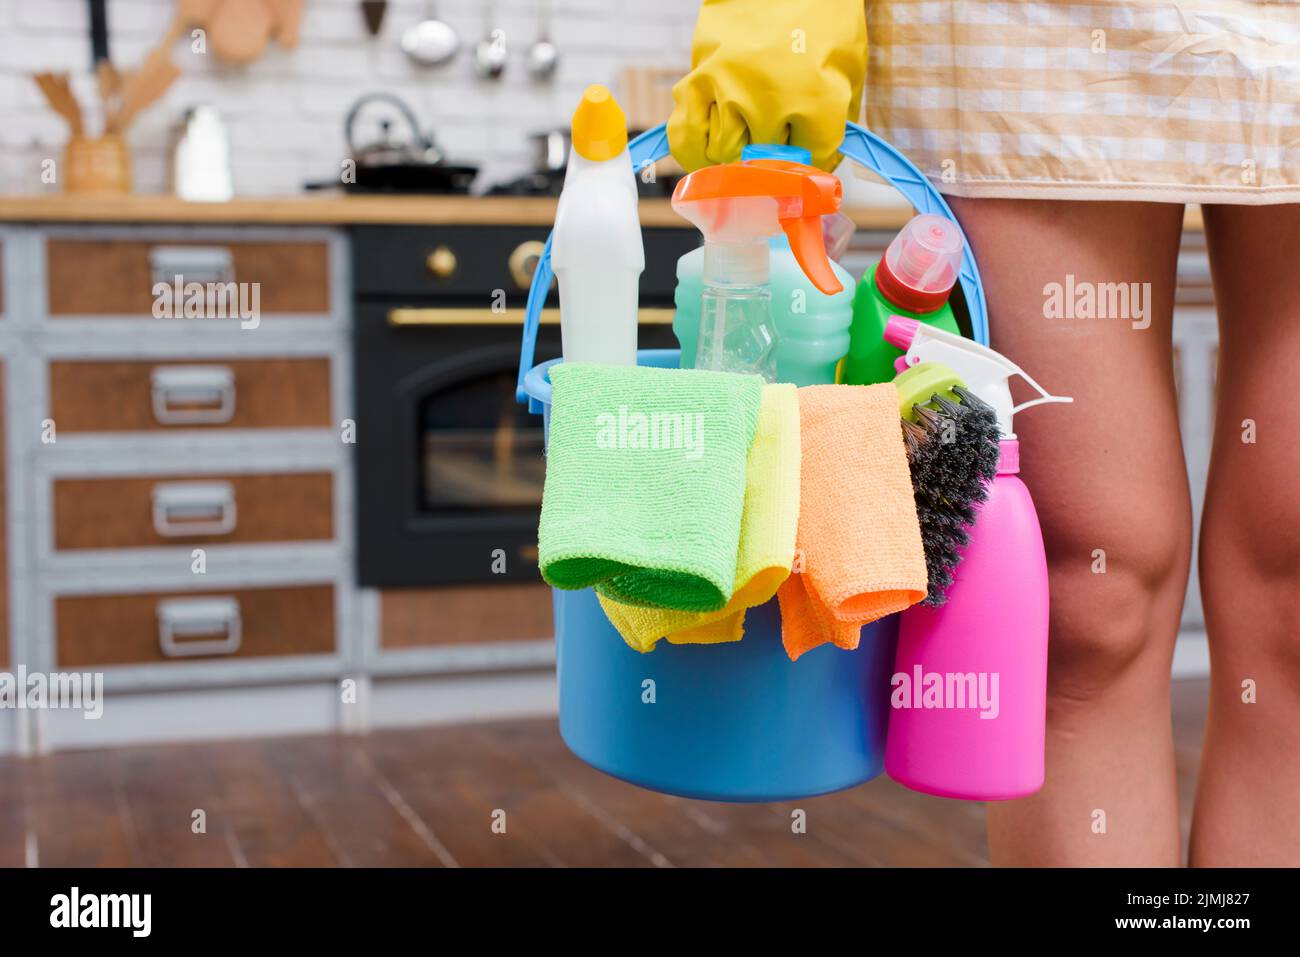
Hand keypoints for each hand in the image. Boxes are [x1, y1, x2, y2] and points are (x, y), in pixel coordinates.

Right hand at [669, 0, 866, 171]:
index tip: (808, 150)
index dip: (811, 159)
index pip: (810, 161)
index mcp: (816, 98)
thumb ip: (833, 125)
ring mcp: (729, 89)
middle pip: (762, 164)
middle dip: (772, 157)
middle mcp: (769, 99)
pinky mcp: (698, 78)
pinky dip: (693, 153)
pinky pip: (685, 135)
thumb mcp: (845, 72)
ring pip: (723, 156)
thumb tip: (812, 170)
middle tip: (777, 138)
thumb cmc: (820, 22)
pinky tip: (706, 153)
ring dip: (734, 153)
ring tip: (745, 140)